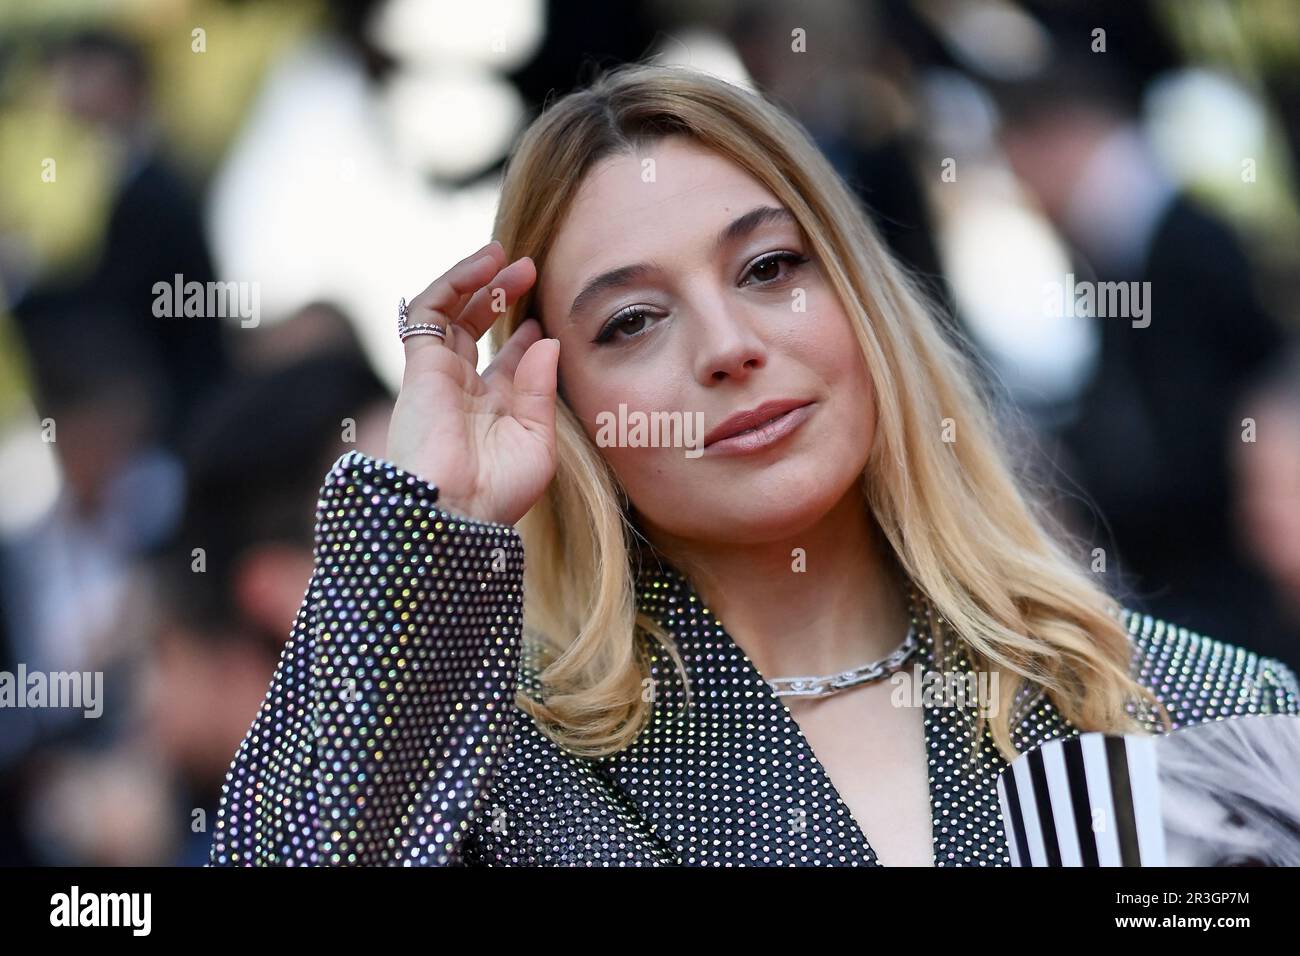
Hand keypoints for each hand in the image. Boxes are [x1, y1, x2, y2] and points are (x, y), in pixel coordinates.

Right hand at [385, 239, 558, 525]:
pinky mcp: (420, 365)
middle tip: (530, 270)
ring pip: (451, 312)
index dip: (526, 334)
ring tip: (504, 258)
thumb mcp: (537, 441)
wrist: (456, 509)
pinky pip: (429, 310)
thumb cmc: (498, 491)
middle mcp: (464, 389)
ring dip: (476, 281)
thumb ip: (542, 390)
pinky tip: (482, 267)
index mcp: (493, 411)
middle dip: (502, 297)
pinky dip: (454, 283)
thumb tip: (547, 341)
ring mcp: (439, 375)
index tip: (546, 318)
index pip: (507, 360)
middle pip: (477, 329)